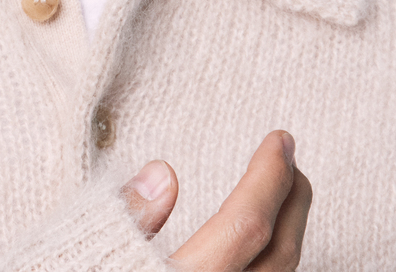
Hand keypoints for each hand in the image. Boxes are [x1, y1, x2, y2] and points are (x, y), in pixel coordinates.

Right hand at [121, 130, 311, 269]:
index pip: (245, 225)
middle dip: (292, 198)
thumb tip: (162, 172)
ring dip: (288, 227)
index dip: (269, 178)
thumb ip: (130, 214)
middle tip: (290, 155)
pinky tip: (265, 236)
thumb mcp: (103, 242)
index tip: (279, 140)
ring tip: (284, 189)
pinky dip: (273, 254)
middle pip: (278, 252)